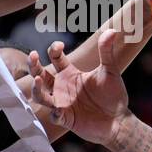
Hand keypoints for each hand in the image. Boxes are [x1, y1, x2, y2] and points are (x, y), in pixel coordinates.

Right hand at [30, 30, 130, 144]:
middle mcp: (62, 87)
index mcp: (70, 74)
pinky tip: (58, 111)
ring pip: (41, 96)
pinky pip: (55, 117)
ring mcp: (62, 104)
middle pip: (40, 74)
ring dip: (36, 89)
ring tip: (37, 80)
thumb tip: (112, 30)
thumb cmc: (113, 95)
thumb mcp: (110, 71)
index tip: (59, 46)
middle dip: (34, 65)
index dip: (54, 50)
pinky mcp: (67, 119)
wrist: (118, 120)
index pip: (55, 58)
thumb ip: (107, 52)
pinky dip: (55, 114)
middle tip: (32, 55)